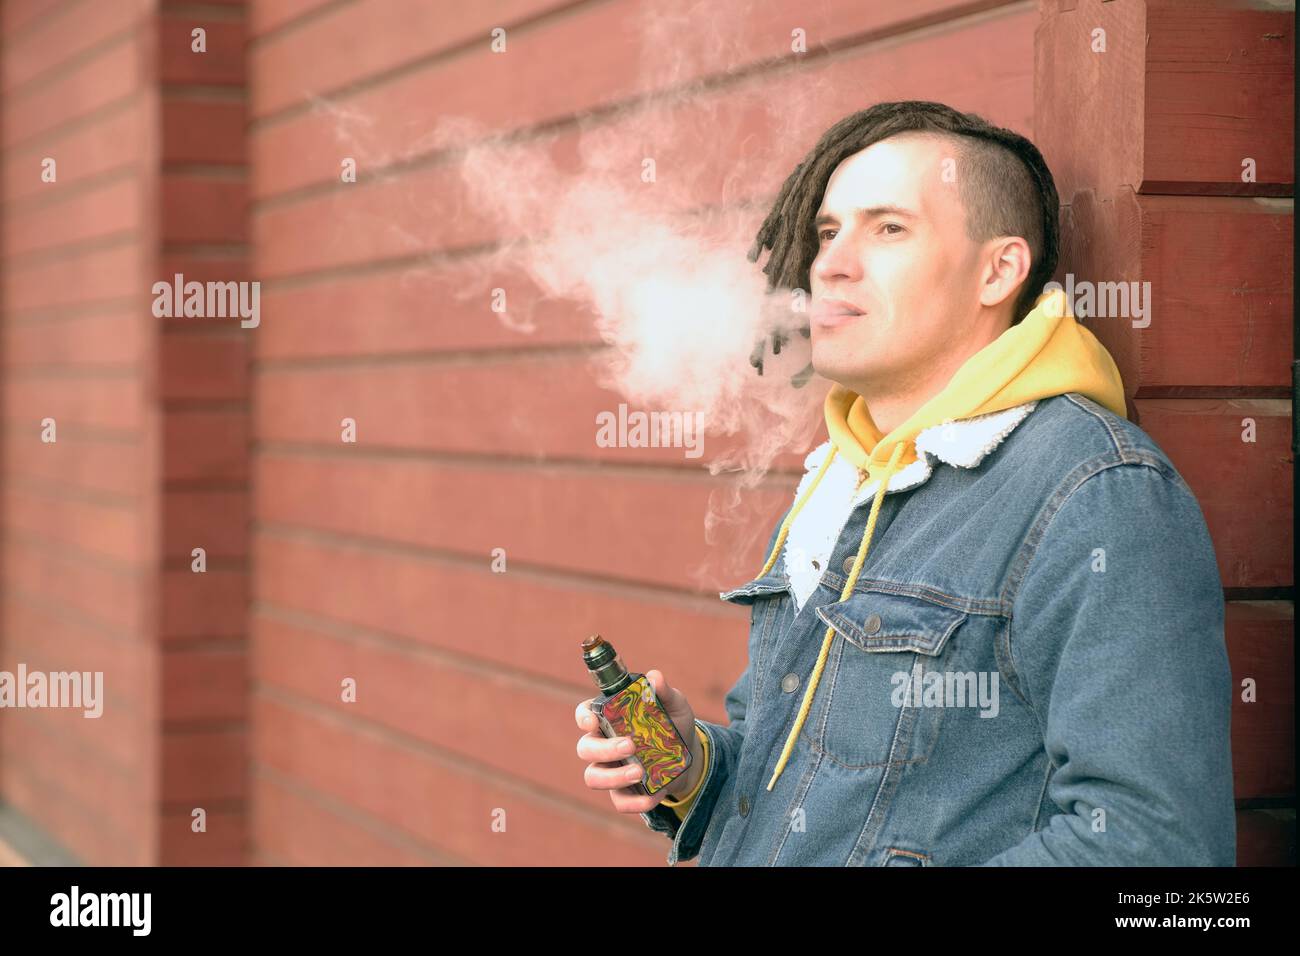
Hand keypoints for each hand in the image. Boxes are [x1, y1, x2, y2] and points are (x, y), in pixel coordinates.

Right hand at [575, 669, 703, 813]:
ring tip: (640, 773)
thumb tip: (655, 678)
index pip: (584, 714)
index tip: (593, 721)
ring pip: (593, 777)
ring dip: (613, 777)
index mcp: (609, 718)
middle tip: (630, 746)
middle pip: (585, 748)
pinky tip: (653, 795)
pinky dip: (634, 801)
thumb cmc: (673, 723)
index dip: (583, 717)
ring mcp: (610, 769)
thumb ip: (664, 692)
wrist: (690, 756)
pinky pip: (618, 801)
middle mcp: (603, 743)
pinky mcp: (623, 792)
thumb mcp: (675, 705)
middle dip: (604, 749)